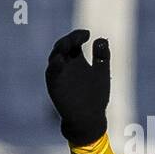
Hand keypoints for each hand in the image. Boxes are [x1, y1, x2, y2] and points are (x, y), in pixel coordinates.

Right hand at [46, 29, 109, 145]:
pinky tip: (60, 61)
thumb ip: (102, 57)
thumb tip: (102, 39)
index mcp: (77, 61)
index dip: (78, 35)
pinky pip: (52, 74)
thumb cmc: (95, 97)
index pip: (74, 43)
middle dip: (69, 39)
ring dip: (61, 49)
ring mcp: (59, 75)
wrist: (89, 119)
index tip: (88, 34)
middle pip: (63, 46)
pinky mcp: (54, 86)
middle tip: (80, 37)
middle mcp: (66, 66)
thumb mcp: (101, 73)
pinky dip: (54, 66)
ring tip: (69, 43)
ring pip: (55, 57)